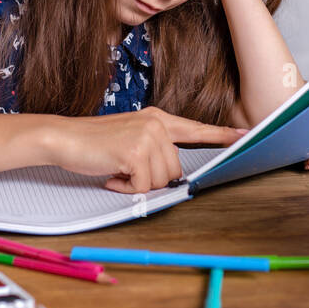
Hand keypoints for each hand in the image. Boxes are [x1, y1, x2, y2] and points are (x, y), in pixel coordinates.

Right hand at [52, 107, 247, 193]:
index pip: (194, 128)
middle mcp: (157, 124)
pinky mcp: (136, 151)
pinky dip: (127, 189)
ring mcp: (147, 136)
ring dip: (138, 185)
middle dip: (152, 179)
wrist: (64, 137)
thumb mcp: (129, 137)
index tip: (244, 136)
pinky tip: (111, 175)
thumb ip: (154, 146)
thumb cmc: (94, 143)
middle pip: (174, 169)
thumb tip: (173, 172)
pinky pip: (144, 186)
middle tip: (126, 170)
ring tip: (117, 170)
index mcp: (158, 119)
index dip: (220, 135)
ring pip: (161, 180)